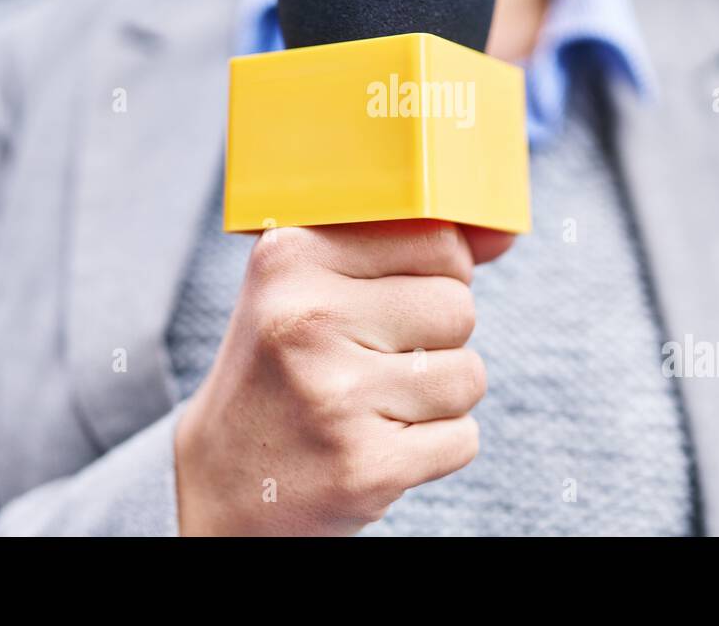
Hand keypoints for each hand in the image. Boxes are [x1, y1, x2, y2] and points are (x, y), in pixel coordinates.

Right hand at [173, 219, 512, 534]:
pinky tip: (374, 445)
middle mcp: (307, 319)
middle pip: (460, 308)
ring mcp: (336, 396)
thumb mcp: (309, 286)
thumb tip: (504, 232)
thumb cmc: (283, 369)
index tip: (385, 308)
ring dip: (437, 399)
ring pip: (470, 376)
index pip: (439, 241)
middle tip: (369, 364)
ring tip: (371, 406)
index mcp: (291, 257)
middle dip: (435, 341)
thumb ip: (403, 248)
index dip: (434, 278)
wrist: (215, 486)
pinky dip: (434, 450)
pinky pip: (464, 439)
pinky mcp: (365, 467)